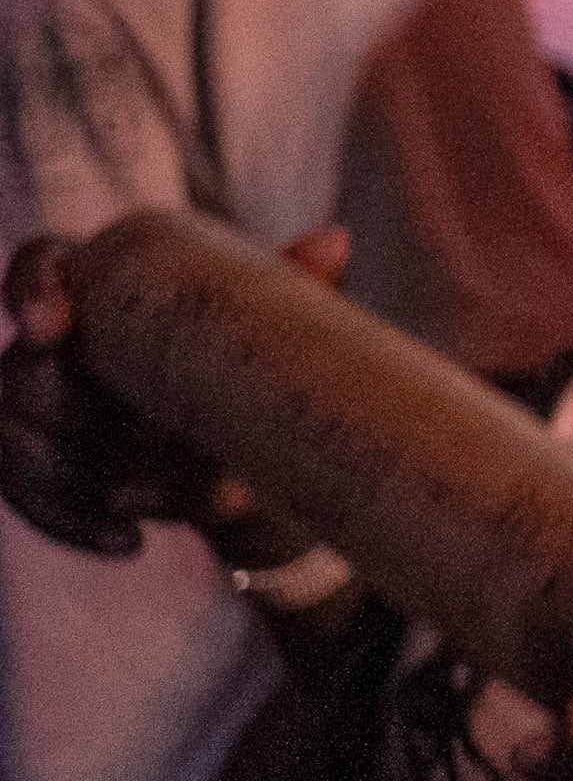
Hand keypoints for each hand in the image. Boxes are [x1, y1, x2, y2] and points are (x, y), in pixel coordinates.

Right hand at [0, 226, 342, 556]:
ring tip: (163, 500)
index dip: (36, 289)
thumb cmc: (243, 365)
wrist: (238, 450)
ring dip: (82, 477)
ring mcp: (33, 408)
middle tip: (154, 445)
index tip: (56, 327)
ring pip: (17, 441)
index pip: (42, 261)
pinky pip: (29, 497)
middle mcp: (53, 345)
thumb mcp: (267, 332)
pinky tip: (130, 541)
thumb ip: (291, 287)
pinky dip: (75, 521)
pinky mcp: (34, 469)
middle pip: (23, 372)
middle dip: (78, 416)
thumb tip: (334, 239)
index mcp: (104, 286)